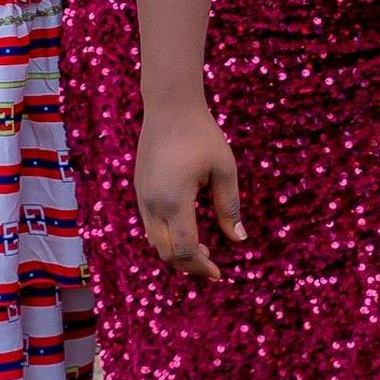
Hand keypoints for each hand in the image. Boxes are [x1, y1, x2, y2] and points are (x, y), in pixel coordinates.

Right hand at [135, 98, 243, 283]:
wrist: (169, 106)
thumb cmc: (201, 134)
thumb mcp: (224, 169)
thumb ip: (229, 206)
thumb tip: (239, 239)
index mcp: (174, 201)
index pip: (184, 249)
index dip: (201, 266)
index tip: (218, 273)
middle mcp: (152, 204)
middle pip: (165, 252)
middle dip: (188, 264)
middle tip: (211, 265)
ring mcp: (142, 197)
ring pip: (154, 240)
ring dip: (175, 251)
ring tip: (201, 249)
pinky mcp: (140, 189)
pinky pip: (150, 224)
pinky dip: (166, 236)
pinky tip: (186, 228)